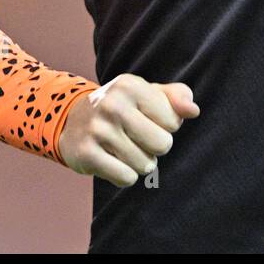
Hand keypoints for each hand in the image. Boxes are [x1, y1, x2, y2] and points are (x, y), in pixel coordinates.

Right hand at [58, 73, 199, 185]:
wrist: (70, 121)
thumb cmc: (122, 107)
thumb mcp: (147, 94)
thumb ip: (176, 97)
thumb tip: (193, 111)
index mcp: (130, 86)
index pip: (173, 121)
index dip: (167, 126)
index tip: (149, 120)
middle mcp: (112, 105)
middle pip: (162, 145)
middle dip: (156, 148)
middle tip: (139, 139)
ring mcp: (98, 130)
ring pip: (145, 165)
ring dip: (140, 163)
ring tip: (124, 149)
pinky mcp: (87, 154)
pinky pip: (126, 178)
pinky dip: (125, 176)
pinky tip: (113, 161)